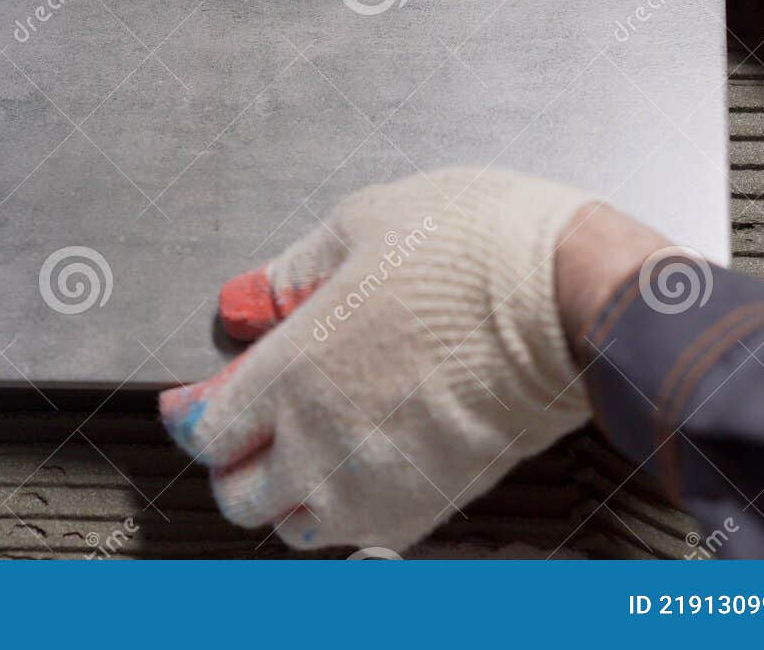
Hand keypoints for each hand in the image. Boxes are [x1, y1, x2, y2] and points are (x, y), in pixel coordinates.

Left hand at [157, 168, 663, 552]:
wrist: (574, 301)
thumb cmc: (481, 253)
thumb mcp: (365, 221)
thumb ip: (293, 269)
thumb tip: (254, 294)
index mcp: (292, 372)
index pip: (205, 431)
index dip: (189, 417)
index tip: (190, 404)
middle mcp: (323, 444)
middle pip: (238, 495)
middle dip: (231, 463)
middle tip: (244, 429)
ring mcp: (376, 486)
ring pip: (297, 529)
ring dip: (286, 498)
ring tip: (299, 457)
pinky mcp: (431, 505)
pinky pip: (362, 541)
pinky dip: (345, 518)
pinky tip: (358, 474)